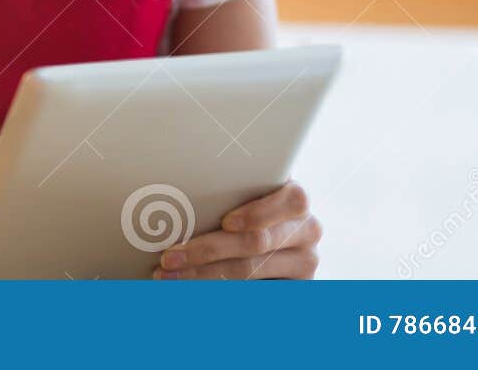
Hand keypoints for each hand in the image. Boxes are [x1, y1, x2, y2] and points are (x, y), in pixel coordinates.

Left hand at [153, 181, 319, 279]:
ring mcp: (304, 264)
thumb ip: (229, 188)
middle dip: (208, 250)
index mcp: (297, 200)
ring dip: (203, 274)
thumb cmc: (242, 206)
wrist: (267, 240)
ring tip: (169, 275)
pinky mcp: (295, 289)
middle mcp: (308, 231)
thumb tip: (180, 185)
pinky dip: (217, 291)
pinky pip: (254, 294)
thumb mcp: (243, 194)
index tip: (226, 223)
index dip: (259, 212)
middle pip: (258, 242)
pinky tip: (190, 290)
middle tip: (170, 256)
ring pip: (250, 271)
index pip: (291, 200)